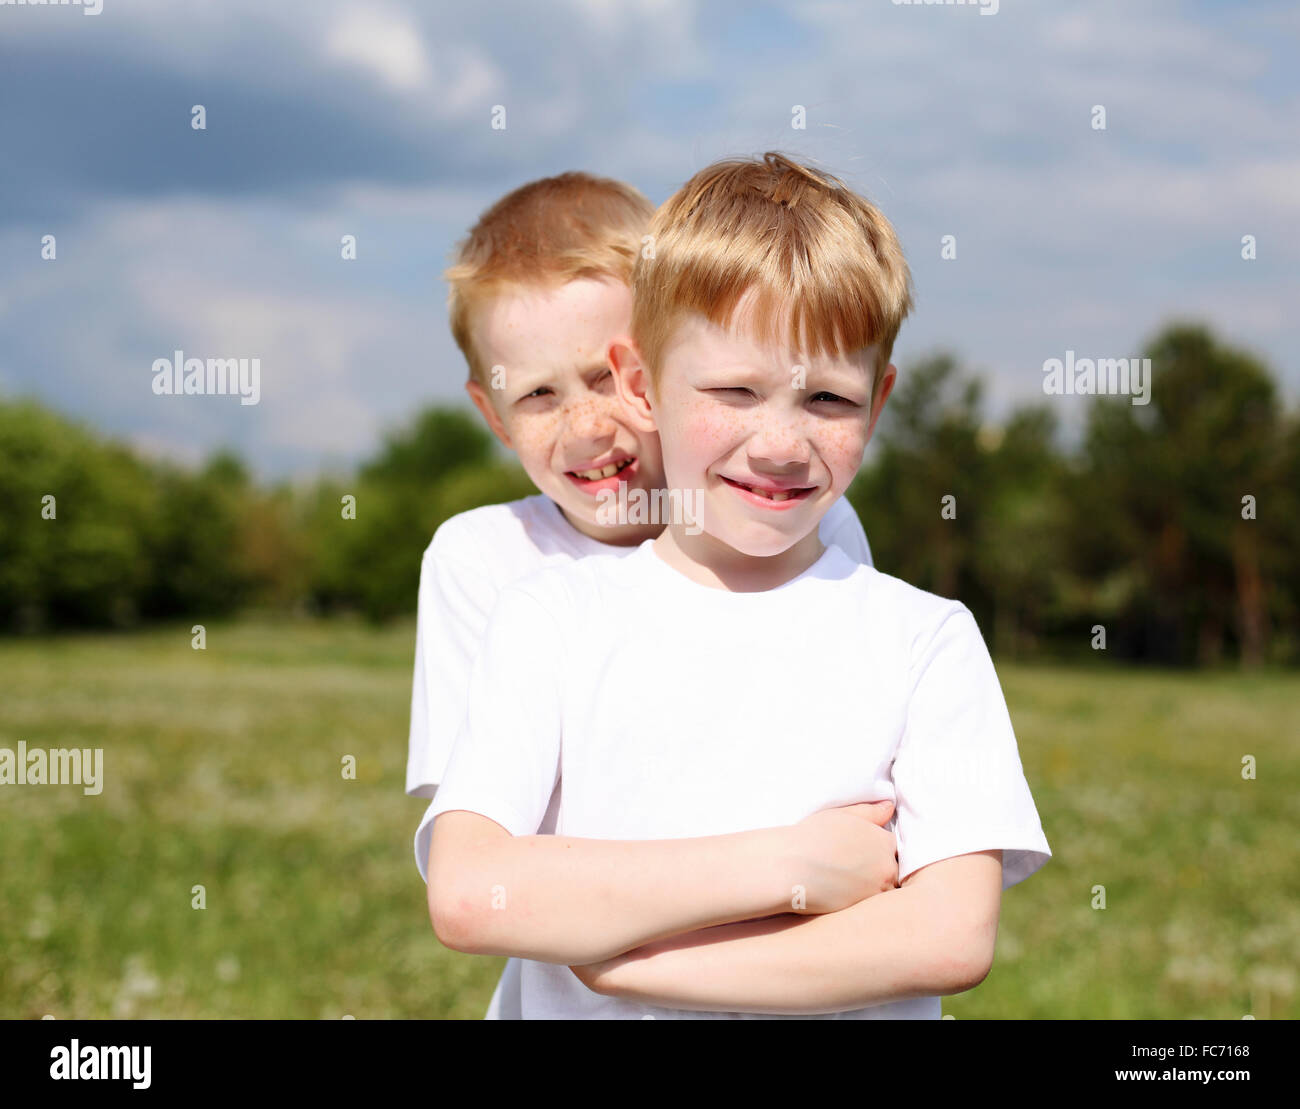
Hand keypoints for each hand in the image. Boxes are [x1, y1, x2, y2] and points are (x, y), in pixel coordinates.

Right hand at [784, 800, 897, 914]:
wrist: (791, 866)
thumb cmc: (813, 836)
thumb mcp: (842, 815)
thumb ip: (870, 812)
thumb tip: (890, 807)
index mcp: (884, 841)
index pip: (892, 847)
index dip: (876, 849)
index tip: (859, 852)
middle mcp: (887, 867)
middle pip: (891, 870)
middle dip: (876, 869)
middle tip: (850, 867)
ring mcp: (877, 890)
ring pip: (882, 889)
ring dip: (869, 886)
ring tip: (844, 880)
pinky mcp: (864, 909)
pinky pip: (869, 904)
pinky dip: (859, 899)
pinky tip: (840, 891)